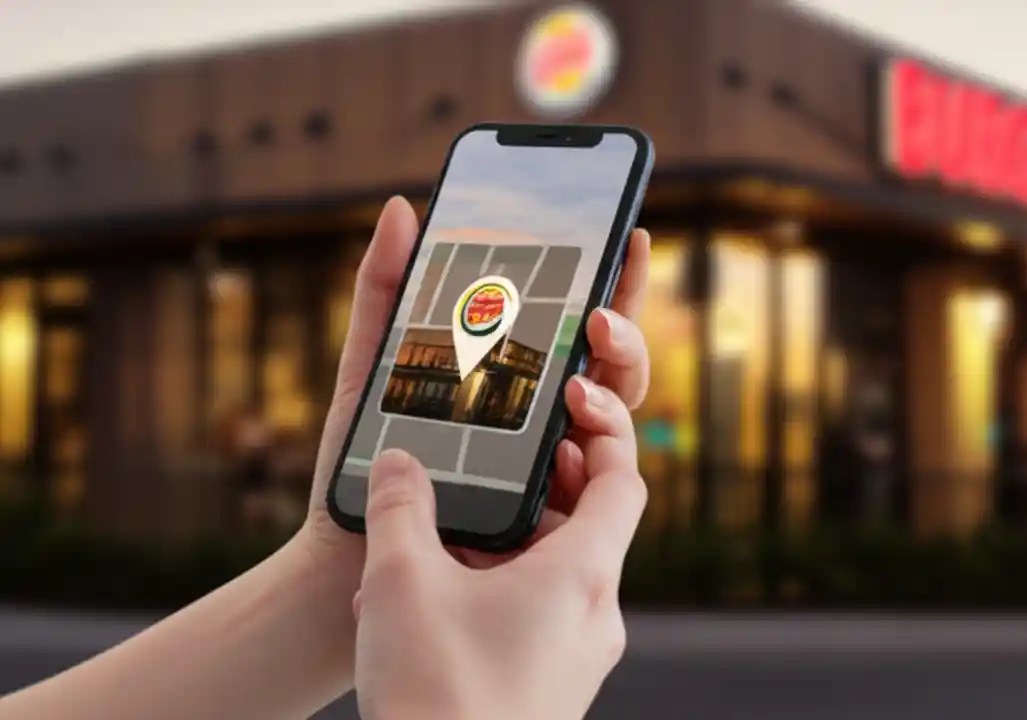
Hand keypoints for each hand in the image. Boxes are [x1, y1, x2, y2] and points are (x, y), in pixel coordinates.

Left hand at [299, 195, 651, 579]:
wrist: (341, 548)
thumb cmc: (359, 460)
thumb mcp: (368, 364)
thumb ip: (385, 290)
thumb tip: (402, 209)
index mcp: (515, 376)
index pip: (578, 323)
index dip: (613, 280)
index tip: (629, 234)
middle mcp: (545, 419)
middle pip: (613, 370)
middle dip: (623, 337)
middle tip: (597, 320)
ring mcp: (550, 468)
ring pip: (616, 423)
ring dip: (614, 396)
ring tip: (580, 386)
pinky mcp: (545, 519)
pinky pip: (593, 489)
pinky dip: (590, 462)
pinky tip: (566, 447)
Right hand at [354, 375, 646, 717]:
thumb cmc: (436, 697)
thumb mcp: (403, 582)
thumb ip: (401, 507)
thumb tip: (401, 464)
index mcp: (582, 576)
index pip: (624, 481)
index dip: (604, 428)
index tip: (569, 396)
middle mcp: (595, 615)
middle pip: (590, 523)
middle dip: (542, 485)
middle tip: (495, 459)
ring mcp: (576, 656)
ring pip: (559, 571)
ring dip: (511, 540)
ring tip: (444, 530)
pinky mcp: (550, 686)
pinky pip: (538, 614)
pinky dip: (502, 586)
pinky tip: (439, 594)